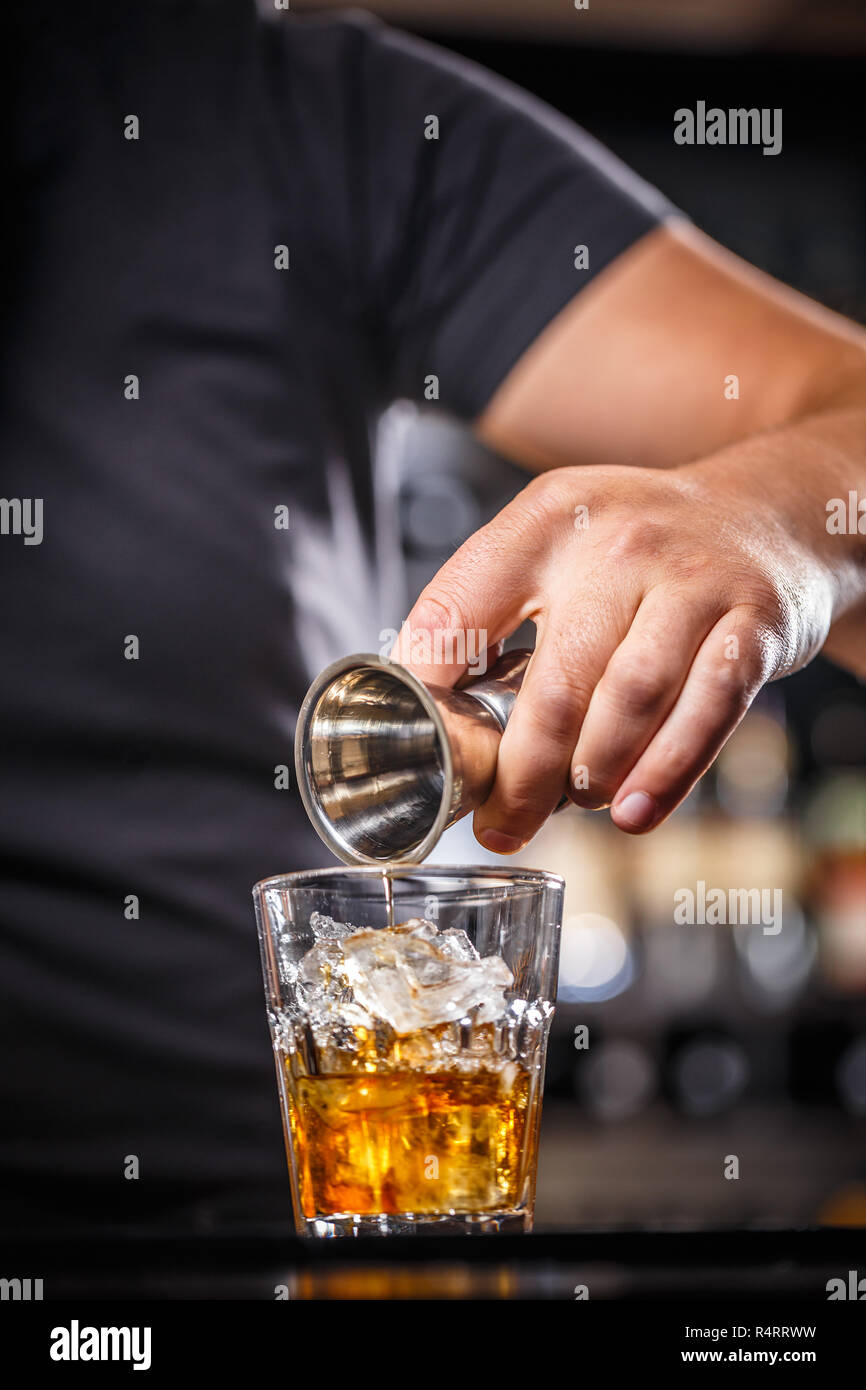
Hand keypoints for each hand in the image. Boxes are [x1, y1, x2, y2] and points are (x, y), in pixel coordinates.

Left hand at [392, 456, 836, 849]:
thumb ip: (490, 606)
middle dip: (520, 777)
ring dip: (590, 777)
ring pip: (629, 703)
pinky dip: (665, 775)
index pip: (458, 610)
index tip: (427, 750)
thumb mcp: (554, 539)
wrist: (767, 512)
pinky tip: (632, 812)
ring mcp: (692, 582)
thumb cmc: (640, 546)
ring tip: (572, 806)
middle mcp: (617, 544)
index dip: (429, 691)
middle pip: (553, 686)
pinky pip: (706, 713)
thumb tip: (432, 707)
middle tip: (501, 824)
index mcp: (546, 521)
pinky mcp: (753, 625)